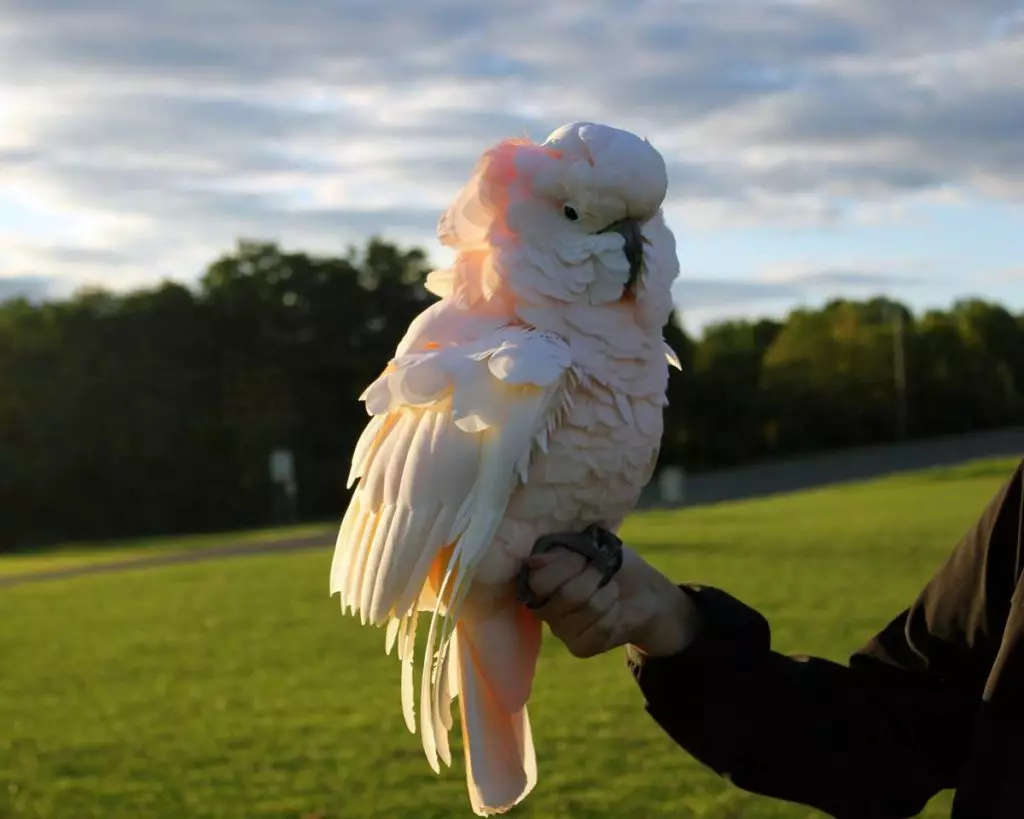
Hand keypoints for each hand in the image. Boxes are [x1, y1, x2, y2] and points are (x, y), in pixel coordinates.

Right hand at [521, 543, 699, 658]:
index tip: (584, 557)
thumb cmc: (609, 563)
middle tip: (601, 572)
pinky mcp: (578, 647)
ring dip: (608, 594)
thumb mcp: (587, 547)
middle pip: (568, 595)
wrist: (641, 591)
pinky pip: (601, 628)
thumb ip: (559, 554)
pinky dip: (615, 612)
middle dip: (594, 578)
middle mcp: (543, 607)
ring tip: (611, 590)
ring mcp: (559, 630)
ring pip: (589, 609)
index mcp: (538, 579)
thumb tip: (531, 562)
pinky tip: (613, 610)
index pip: (538, 580)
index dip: (567, 566)